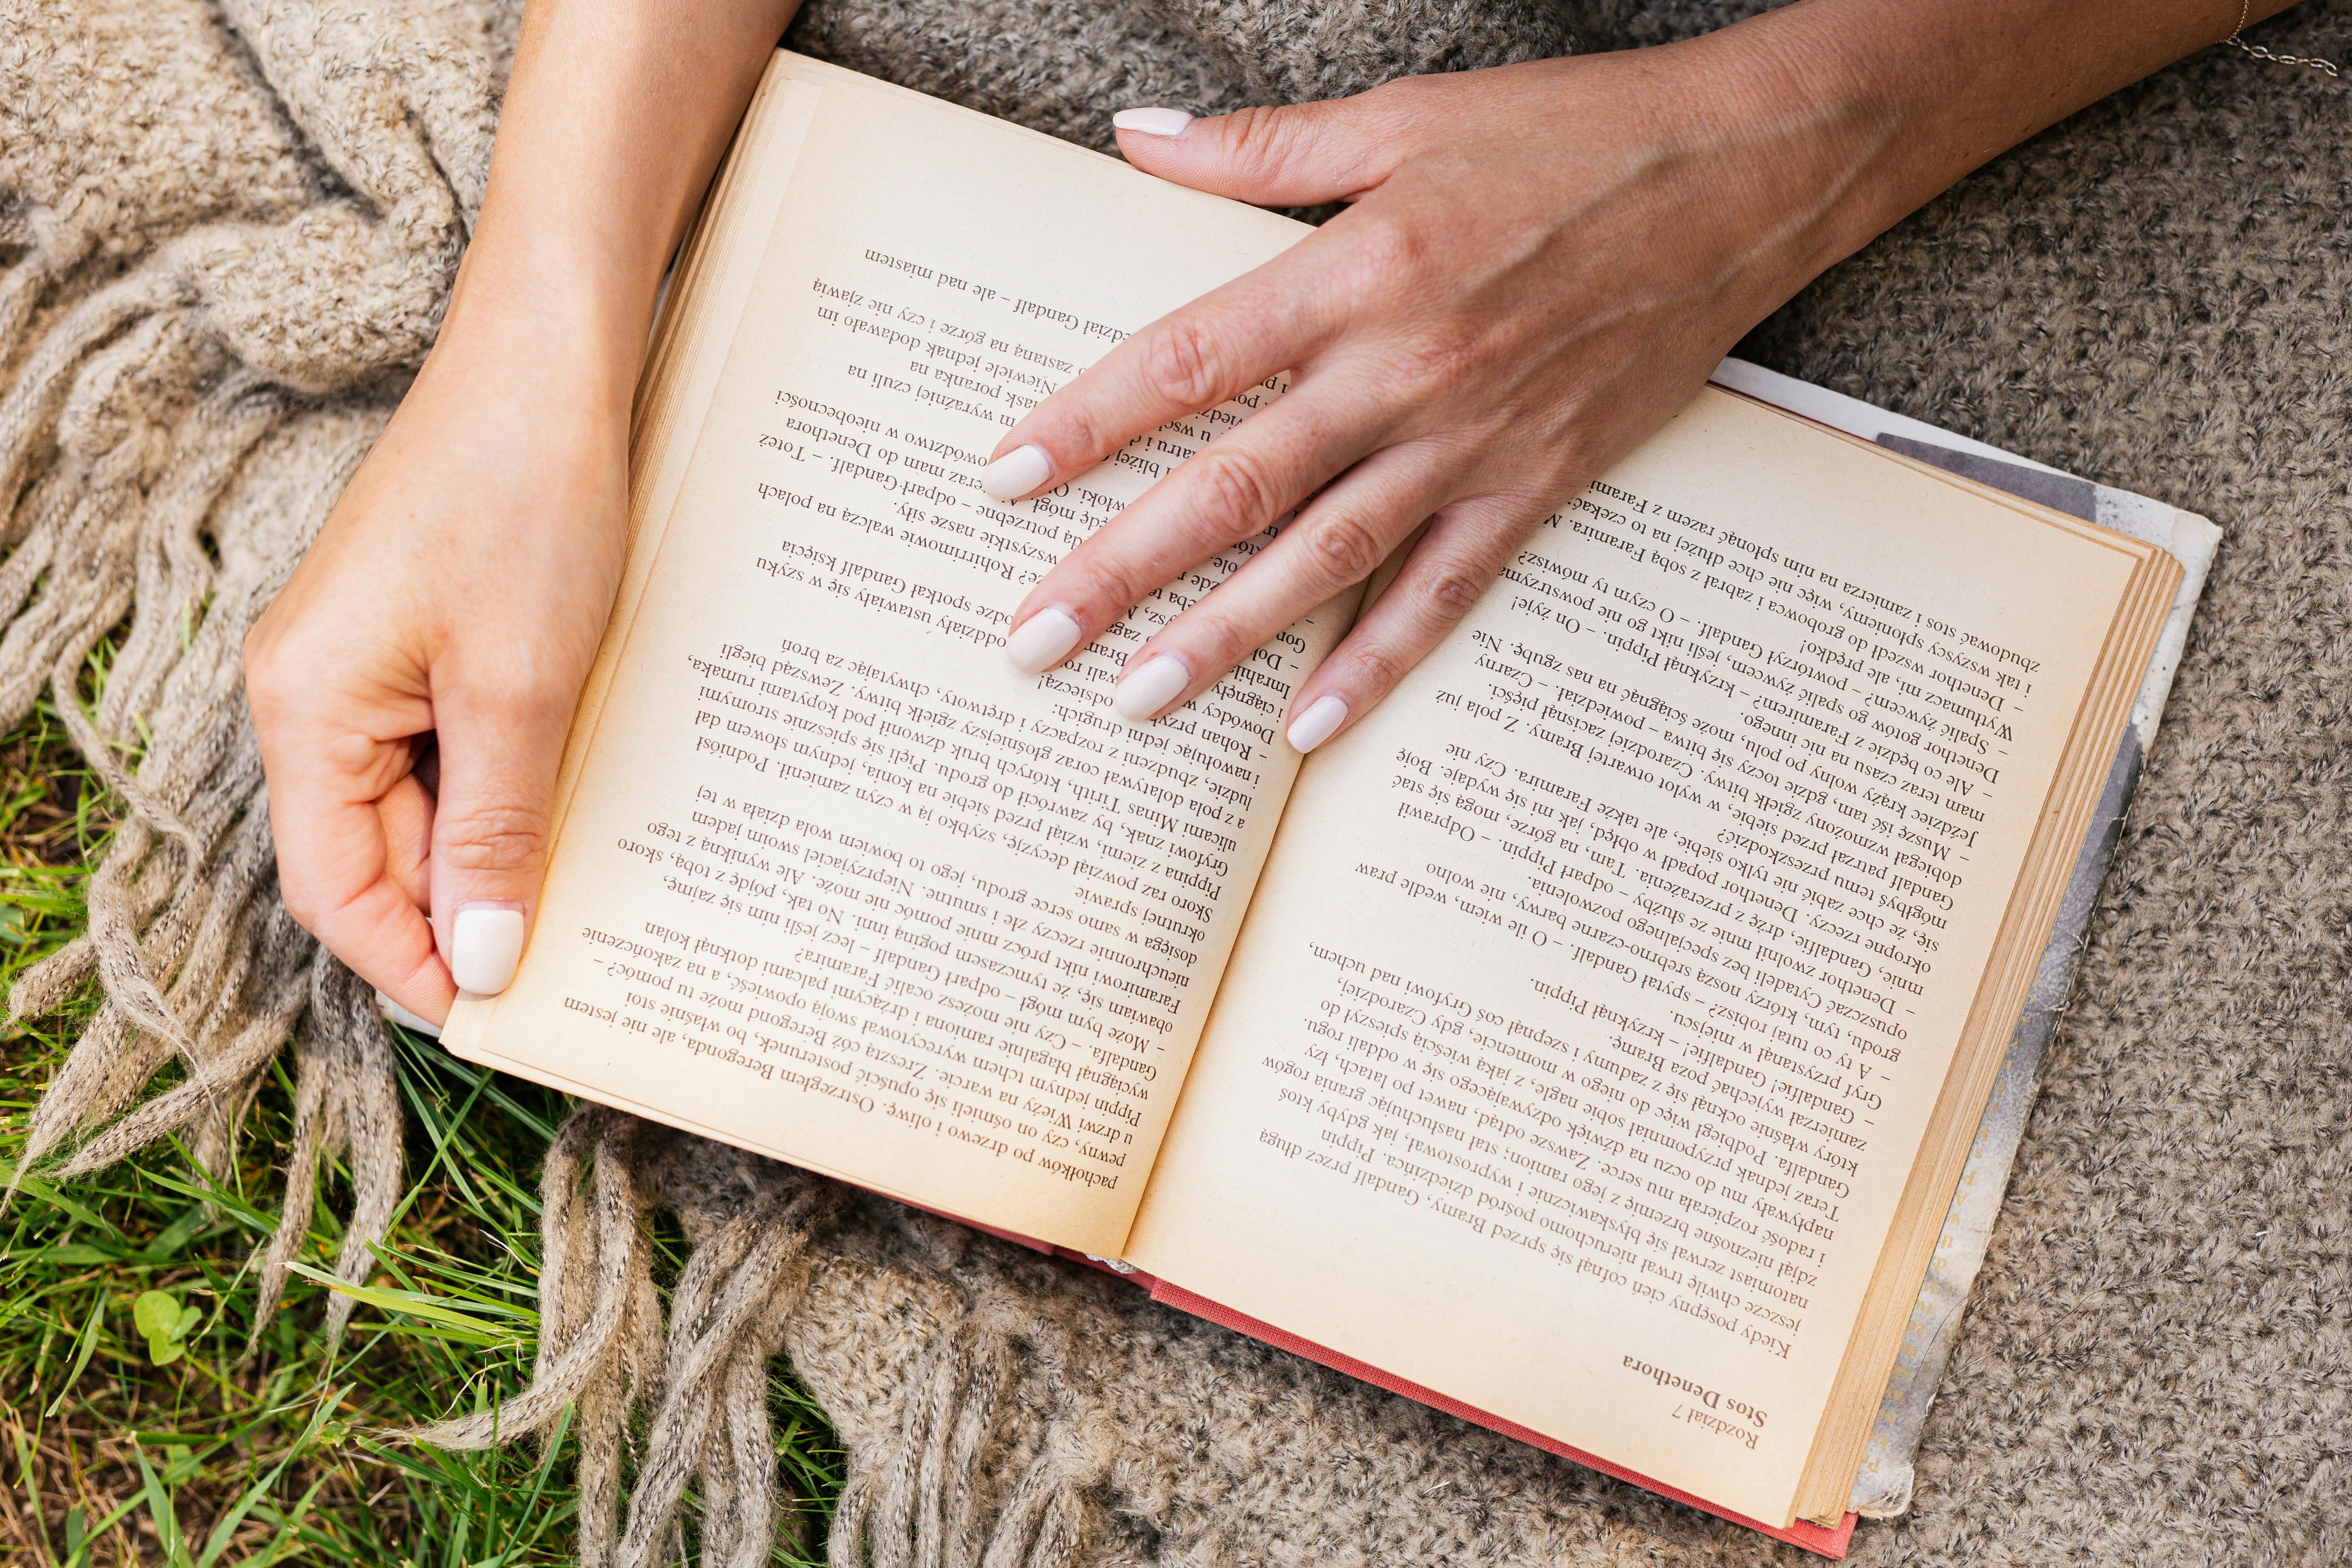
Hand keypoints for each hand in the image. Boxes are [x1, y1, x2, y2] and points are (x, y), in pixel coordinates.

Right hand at [242, 0, 797, 1021]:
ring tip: (594, 889)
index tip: (502, 1015)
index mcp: (307, 710)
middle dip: (465, 913)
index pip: (333, 892)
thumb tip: (475, 961)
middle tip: (573, 964)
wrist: (552, 361)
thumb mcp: (521, 692)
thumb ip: (495, 832)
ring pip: (426, 804)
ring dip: (502, 850)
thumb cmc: (526, 504)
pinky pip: (456, 746)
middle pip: (377, 855)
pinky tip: (583, 805)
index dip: (410, 966)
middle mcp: (318, 693)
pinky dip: (516, 786)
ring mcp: (372, 662)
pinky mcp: (427, 635)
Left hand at [986, 38, 1890, 749]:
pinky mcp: (1535, 487)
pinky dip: (1375, 663)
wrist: (1742, 177)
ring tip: (1134, 704)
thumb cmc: (1571, 135)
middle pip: (1234, 488)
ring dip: (1223, 639)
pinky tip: (1307, 726)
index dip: (1087, 424)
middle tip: (1031, 640)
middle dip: (1122, 570)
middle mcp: (1403, 371)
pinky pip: (1443, 594)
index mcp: (1357, 272)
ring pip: (1324, 560)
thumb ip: (1259, 146)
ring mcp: (1471, 442)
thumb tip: (1136, 138)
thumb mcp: (1405, 118)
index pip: (1188, 363)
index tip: (1003, 480)